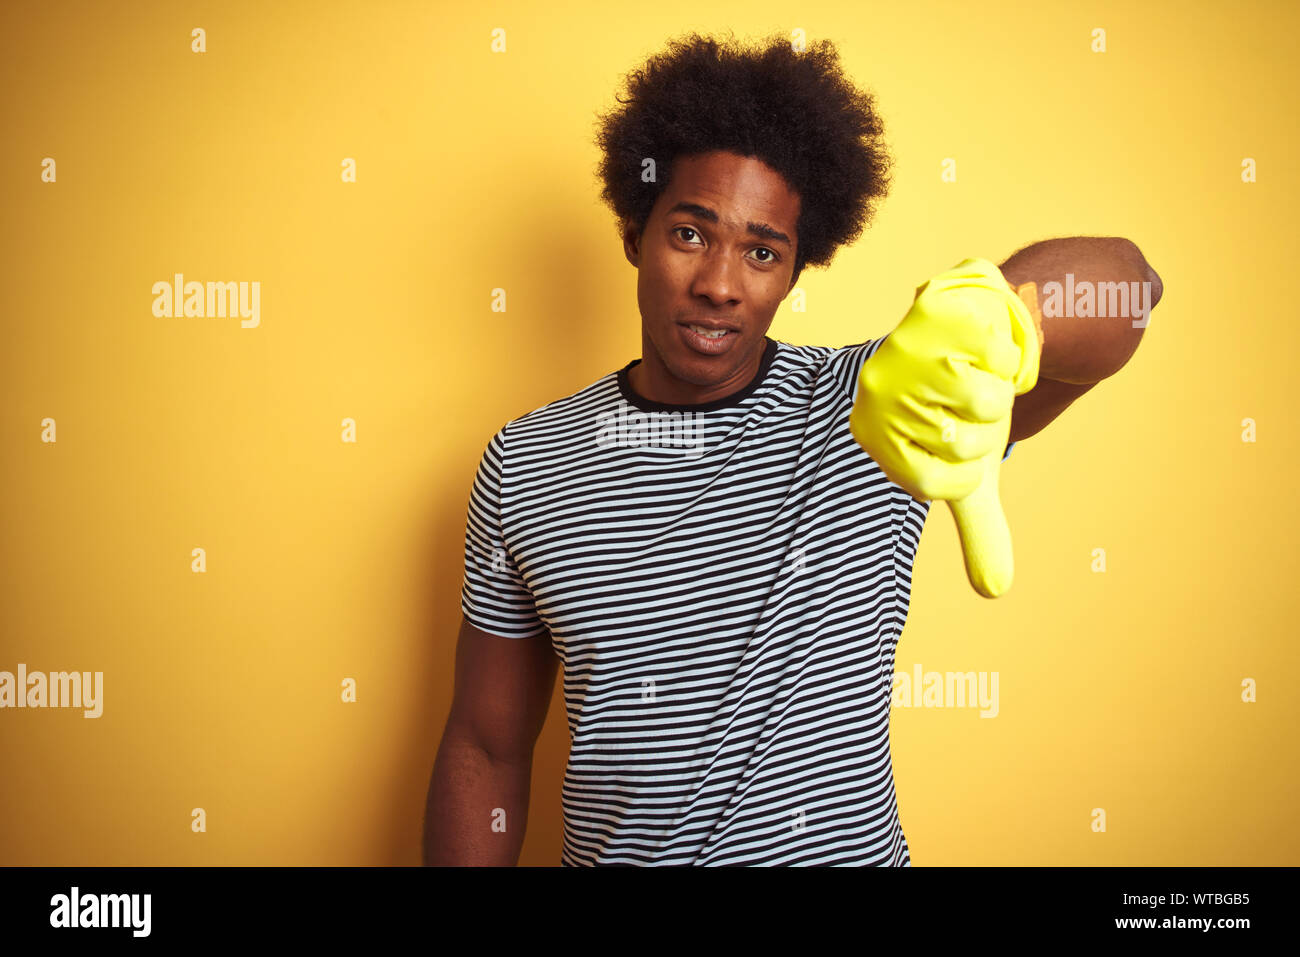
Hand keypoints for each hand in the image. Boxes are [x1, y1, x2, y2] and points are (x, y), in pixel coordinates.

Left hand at [848, 257, 1042, 595]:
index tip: (966, 447)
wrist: (979, 330)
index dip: (968, 468)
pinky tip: (986, 344)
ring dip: (1002, 389)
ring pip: (986, 399)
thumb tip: (995, 591)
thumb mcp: (973, 470)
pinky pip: (997, 353)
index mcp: (877, 437)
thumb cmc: (966, 410)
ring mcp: (900, 350)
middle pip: (967, 442)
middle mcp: (877, 396)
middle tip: (973, 404)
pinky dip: (1009, 354)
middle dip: (989, 427)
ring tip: (979, 373)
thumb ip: (979, 530)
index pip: (939, 483)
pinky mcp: (932, 312)